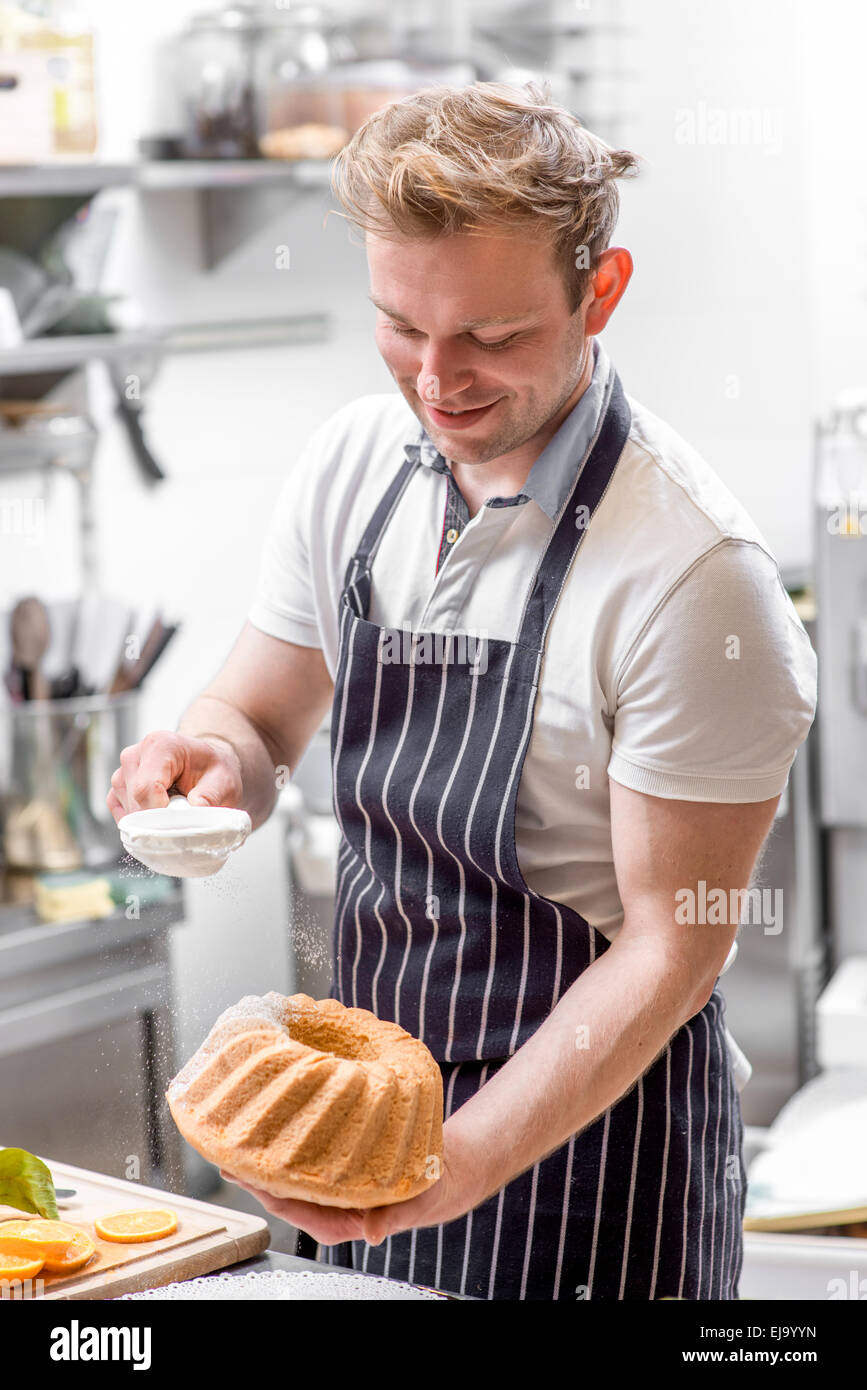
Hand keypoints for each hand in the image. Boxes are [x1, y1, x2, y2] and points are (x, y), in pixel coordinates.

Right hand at [106, 730, 242, 821]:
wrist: (205, 766)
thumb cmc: (212, 770)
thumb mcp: (223, 781)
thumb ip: (209, 797)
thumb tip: (194, 813)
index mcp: (161, 745)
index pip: (146, 787)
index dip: (160, 813)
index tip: (179, 823)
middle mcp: (135, 755)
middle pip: (135, 800)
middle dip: (157, 819)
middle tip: (183, 821)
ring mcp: (123, 772)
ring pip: (127, 811)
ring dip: (150, 821)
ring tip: (174, 811)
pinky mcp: (119, 789)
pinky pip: (122, 814)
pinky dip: (141, 823)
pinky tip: (160, 815)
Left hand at [219, 1124, 485, 1247]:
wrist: (442, 1174)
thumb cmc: (427, 1191)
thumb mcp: (414, 1204)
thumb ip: (391, 1218)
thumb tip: (373, 1233)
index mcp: (339, 1220)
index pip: (293, 1206)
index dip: (265, 1190)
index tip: (243, 1173)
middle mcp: (326, 1204)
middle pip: (281, 1189)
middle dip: (251, 1171)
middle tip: (224, 1147)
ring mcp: (327, 1187)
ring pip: (286, 1172)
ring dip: (263, 1155)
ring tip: (236, 1133)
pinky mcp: (332, 1167)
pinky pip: (302, 1157)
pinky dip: (285, 1142)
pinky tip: (271, 1124)